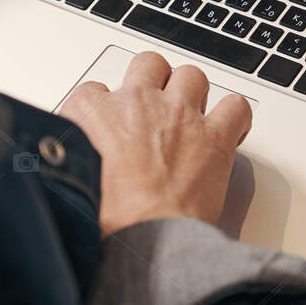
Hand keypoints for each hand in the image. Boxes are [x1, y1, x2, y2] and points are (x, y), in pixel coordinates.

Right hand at [59, 51, 252, 234]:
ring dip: (192, 92)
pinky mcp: (215, 137)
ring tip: (190, 117)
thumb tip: (79, 160)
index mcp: (94, 113)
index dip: (107, 109)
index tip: (112, 127)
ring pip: (191, 75)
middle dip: (153, 81)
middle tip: (155, 108)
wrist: (144, 239)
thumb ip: (73, 156)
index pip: (95, 91)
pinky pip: (236, 106)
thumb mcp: (69, 180)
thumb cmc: (109, 220)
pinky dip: (235, 116)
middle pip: (148, 64)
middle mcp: (138, 103)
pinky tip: (228, 130)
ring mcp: (180, 116)